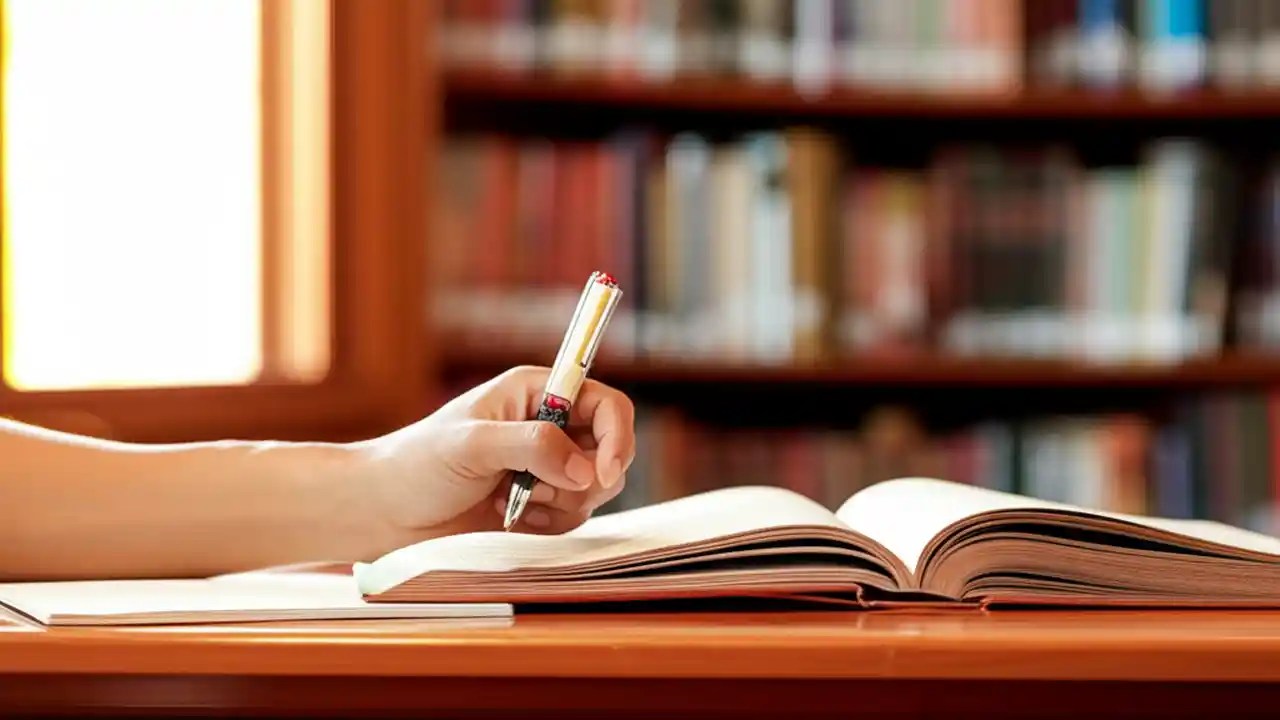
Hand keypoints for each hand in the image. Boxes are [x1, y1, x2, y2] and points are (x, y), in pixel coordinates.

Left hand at [355, 366, 635, 546]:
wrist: (387, 512)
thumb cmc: (417, 464)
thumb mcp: (472, 444)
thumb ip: (532, 446)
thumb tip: (585, 469)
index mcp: (537, 393)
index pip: (605, 403)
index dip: (616, 436)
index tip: (603, 472)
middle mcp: (549, 425)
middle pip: (611, 449)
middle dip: (588, 478)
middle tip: (545, 492)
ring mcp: (548, 467)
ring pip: (597, 488)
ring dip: (563, 503)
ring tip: (513, 502)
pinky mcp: (542, 504)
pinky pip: (575, 518)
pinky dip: (549, 524)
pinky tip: (509, 519)